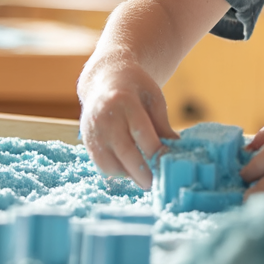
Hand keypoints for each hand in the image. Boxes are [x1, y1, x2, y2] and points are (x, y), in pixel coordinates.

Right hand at [77, 56, 179, 188]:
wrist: (105, 79)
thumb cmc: (135, 89)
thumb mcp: (154, 99)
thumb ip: (163, 125)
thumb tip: (177, 151)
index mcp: (124, 101)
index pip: (141, 132)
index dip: (155, 151)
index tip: (168, 164)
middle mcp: (105, 117)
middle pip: (125, 152)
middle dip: (142, 172)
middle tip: (156, 184)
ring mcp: (93, 131)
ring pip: (110, 163)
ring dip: (128, 174)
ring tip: (144, 177)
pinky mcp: (86, 142)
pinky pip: (101, 165)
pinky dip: (117, 172)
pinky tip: (130, 170)